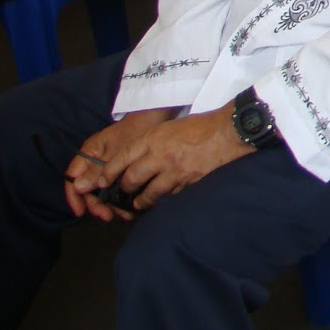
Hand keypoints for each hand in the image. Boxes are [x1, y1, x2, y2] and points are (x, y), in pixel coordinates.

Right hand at [64, 108, 174, 221]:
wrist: (155, 119)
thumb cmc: (132, 132)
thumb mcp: (114, 152)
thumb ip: (97, 170)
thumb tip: (78, 187)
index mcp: (88, 155)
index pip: (72, 179)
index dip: (74, 197)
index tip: (81, 213)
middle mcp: (95, 163)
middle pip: (88, 190)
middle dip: (97, 205)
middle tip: (109, 216)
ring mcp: (109, 168)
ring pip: (103, 192)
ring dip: (110, 205)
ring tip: (123, 215)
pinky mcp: (122, 172)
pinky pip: (117, 188)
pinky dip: (121, 199)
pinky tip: (130, 207)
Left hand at [89, 105, 252, 213]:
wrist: (227, 132)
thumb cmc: (199, 125)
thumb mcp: (169, 126)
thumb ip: (152, 142)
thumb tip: (137, 157)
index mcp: (154, 138)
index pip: (123, 157)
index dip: (109, 172)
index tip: (102, 181)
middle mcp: (160, 155)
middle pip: (132, 178)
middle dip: (124, 188)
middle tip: (123, 191)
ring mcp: (174, 171)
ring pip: (149, 193)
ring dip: (141, 201)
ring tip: (138, 203)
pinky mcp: (187, 182)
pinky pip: (169, 195)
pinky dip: (164, 197)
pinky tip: (163, 198)